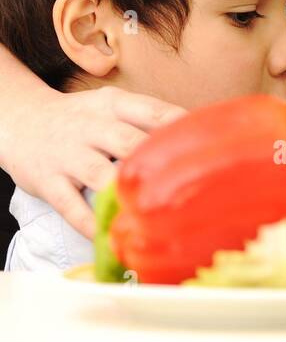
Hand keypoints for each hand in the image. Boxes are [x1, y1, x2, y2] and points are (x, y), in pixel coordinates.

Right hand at [4, 87, 186, 238]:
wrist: (21, 121)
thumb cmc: (81, 119)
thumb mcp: (110, 106)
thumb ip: (146, 119)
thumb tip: (196, 138)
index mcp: (114, 104)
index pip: (153, 112)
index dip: (181, 129)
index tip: (208, 149)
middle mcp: (92, 126)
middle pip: (129, 142)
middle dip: (156, 164)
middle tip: (187, 188)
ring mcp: (68, 153)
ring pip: (99, 173)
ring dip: (124, 194)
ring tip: (150, 216)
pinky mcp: (48, 180)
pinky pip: (70, 205)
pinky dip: (91, 223)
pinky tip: (111, 237)